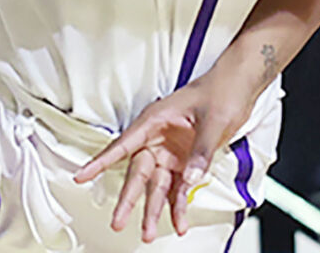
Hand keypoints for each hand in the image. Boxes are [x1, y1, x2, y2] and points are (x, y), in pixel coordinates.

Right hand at [73, 48, 272, 240]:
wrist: (238, 87)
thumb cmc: (221, 92)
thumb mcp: (213, 122)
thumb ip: (201, 152)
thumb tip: (189, 178)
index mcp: (155, 120)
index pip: (123, 145)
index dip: (101, 162)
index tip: (81, 176)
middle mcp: (158, 138)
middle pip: (138, 173)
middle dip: (128, 199)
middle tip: (117, 221)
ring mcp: (171, 152)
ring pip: (156, 186)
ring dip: (153, 209)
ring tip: (147, 232)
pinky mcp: (185, 162)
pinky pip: (177, 188)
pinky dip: (178, 206)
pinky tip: (179, 223)